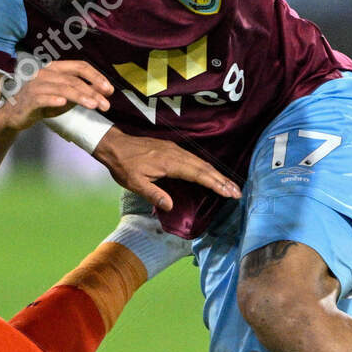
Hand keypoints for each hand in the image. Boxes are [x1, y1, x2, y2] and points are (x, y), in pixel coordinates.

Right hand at [0, 60, 112, 134]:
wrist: (15, 115)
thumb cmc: (42, 104)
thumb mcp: (65, 97)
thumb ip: (81, 91)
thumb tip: (104, 90)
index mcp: (55, 68)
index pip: (79, 66)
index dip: (96, 76)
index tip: (109, 89)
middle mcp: (45, 73)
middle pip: (73, 79)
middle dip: (92, 91)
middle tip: (106, 104)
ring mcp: (36, 85)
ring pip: (62, 88)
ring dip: (80, 97)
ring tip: (94, 105)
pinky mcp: (29, 99)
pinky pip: (43, 98)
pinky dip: (53, 100)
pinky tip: (63, 104)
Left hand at [93, 129, 241, 212]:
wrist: (114, 145)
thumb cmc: (123, 165)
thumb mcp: (134, 183)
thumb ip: (153, 194)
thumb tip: (170, 206)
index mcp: (169, 162)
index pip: (198, 174)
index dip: (215, 184)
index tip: (229, 193)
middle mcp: (176, 154)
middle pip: (204, 168)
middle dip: (222, 180)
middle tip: (237, 192)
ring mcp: (175, 150)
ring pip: (201, 162)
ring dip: (216, 174)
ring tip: (229, 186)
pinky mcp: (172, 149)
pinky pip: (194, 159)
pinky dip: (206, 169)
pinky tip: (210, 175)